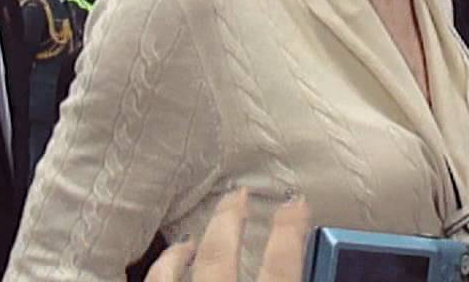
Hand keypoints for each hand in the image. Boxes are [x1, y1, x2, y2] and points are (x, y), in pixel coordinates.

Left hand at [148, 188, 310, 281]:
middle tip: (237, 194)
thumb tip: (311, 272)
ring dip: (180, 252)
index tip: (296, 202)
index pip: (280, 266)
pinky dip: (158, 273)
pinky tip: (159, 270)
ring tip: (188, 239)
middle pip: (218, 255)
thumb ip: (297, 280)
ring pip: (171, 271)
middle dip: (227, 220)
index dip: (290, 230)